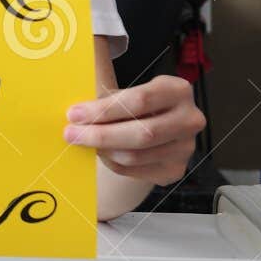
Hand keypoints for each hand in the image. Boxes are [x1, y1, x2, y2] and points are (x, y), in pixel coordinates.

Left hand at [63, 75, 205, 185]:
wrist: (151, 131)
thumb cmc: (131, 106)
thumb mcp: (123, 91)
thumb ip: (102, 89)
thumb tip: (74, 98)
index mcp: (177, 89)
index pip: (140, 100)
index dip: (104, 109)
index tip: (74, 114)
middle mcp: (190, 119)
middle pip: (142, 133)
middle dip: (100, 134)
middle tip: (71, 134)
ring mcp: (186, 147)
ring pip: (136, 155)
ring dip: (103, 150)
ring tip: (85, 141)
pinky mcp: (176, 169)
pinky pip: (136, 170)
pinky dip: (113, 163)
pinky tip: (102, 152)